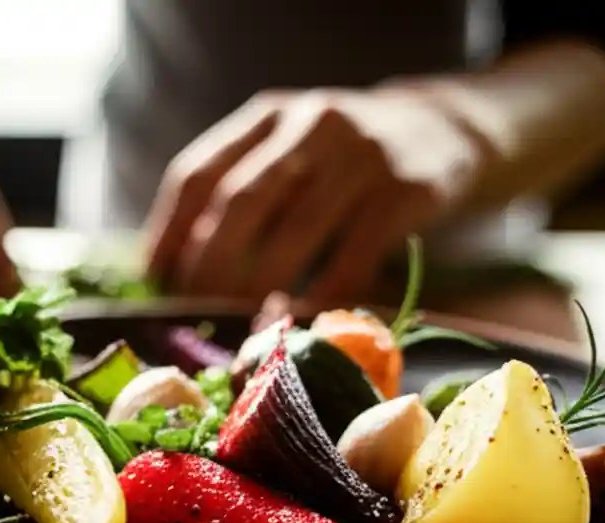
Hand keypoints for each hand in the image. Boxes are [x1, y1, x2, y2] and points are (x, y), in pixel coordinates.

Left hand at [145, 88, 485, 301]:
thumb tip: (176, 271)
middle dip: (209, 267)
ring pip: (295, 232)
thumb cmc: (348, 159)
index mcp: (268, 114)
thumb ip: (244, 187)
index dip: (169, 234)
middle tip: (195, 313)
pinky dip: (321, 298)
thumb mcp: (292, 147)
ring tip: (242, 326)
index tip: (156, 284)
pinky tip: (301, 322)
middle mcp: (311, 123)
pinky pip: (354, 256)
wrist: (448, 129)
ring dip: (261, 289)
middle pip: (239, 201)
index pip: (197, 172)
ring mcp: (362, 153)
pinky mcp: (407, 189)